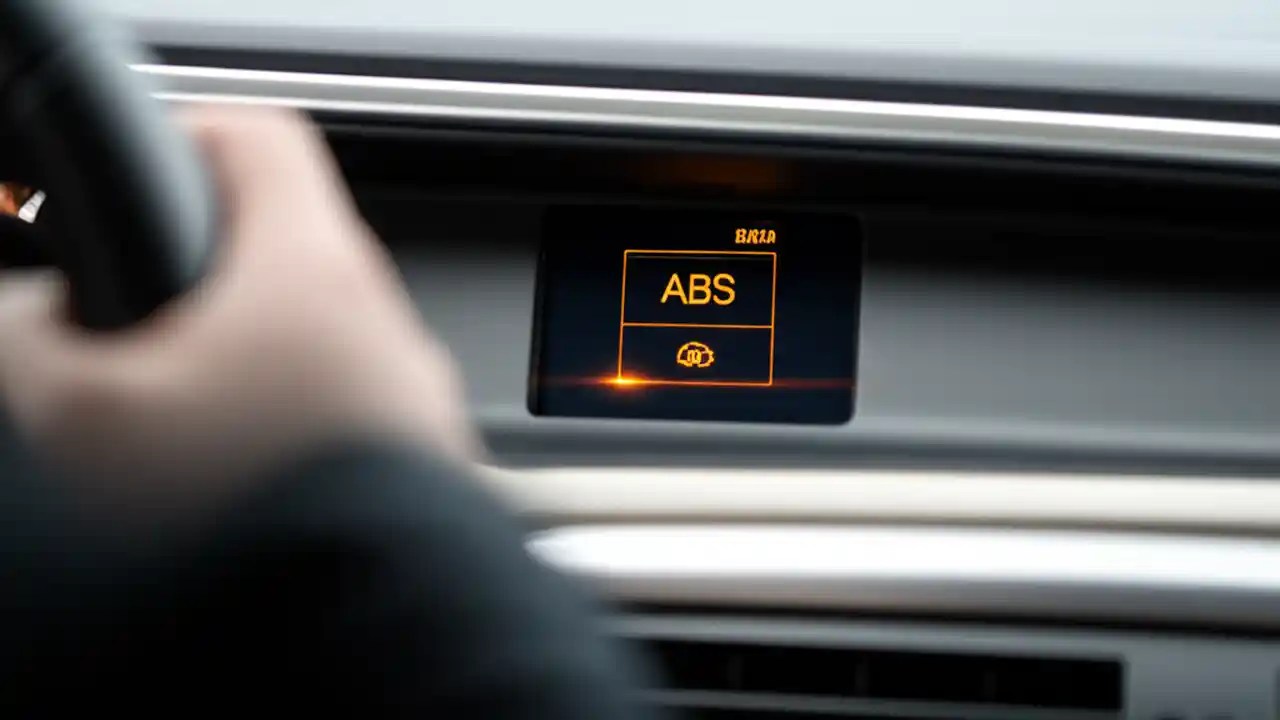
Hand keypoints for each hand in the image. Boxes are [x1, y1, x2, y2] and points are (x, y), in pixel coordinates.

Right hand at [0, 107, 476, 513]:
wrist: (375, 639)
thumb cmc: (254, 521)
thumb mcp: (89, 419)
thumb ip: (37, 340)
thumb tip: (41, 323)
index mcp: (314, 273)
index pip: (262, 139)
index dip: (188, 136)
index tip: (142, 172)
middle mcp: (388, 327)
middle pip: (287, 254)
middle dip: (202, 286)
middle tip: (133, 330)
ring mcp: (417, 402)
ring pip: (315, 348)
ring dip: (244, 373)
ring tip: (176, 431)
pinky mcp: (424, 470)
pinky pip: (343, 420)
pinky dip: (286, 433)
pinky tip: (237, 491)